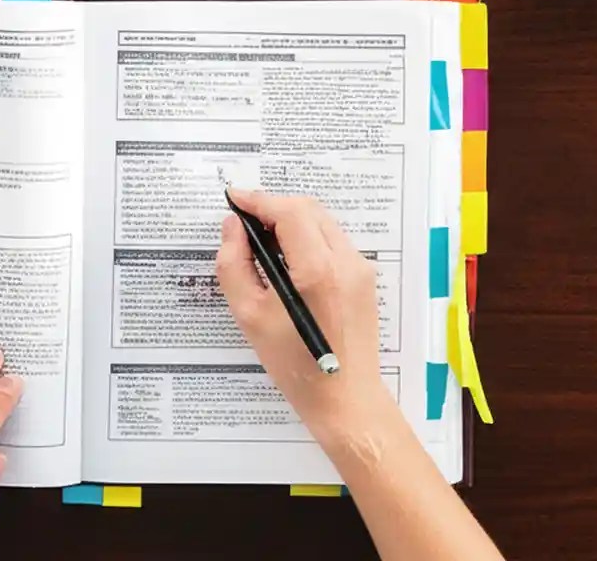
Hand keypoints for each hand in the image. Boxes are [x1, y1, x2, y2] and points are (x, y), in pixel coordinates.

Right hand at [215, 189, 396, 445]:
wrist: (344, 398)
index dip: (258, 200)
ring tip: (262, 239)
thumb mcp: (248, 314)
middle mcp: (345, 261)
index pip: (288, 212)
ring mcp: (360, 269)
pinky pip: (332, 241)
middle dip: (274, 206)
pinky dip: (307, 237)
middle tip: (244, 220)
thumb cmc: (293, 364)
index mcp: (317, 270)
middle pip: (308, 209)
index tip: (233, 199)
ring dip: (291, 220)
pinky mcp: (364, 279)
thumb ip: (234, 264)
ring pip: (322, 222)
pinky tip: (286, 259)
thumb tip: (232, 228)